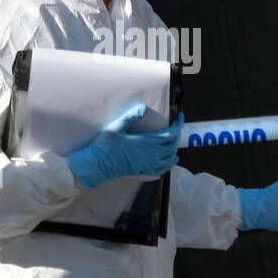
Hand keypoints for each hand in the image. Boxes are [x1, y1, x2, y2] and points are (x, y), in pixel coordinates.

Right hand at [67, 104, 183, 189]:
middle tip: (175, 125)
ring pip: (169, 157)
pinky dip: (170, 163)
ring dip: (174, 148)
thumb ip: (130, 117)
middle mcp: (150, 154)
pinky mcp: (143, 169)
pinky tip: (172, 159)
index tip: (179, 117)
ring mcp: (147, 163)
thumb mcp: (116, 128)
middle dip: (177, 135)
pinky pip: (162, 168)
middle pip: (171, 145)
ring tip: (173, 140)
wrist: (98, 165)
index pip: (169, 134)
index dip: (177, 125)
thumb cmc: (105, 146)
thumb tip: (142, 108)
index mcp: (145, 142)